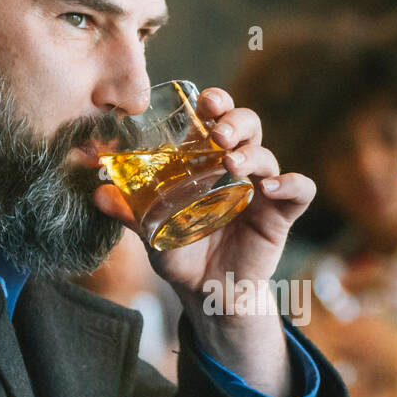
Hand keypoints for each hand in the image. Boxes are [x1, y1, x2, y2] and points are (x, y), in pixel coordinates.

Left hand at [91, 86, 314, 296]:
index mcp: (207, 160)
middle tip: (217, 134)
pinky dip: (291, 183)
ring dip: (253, 153)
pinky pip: (300, 190)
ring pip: (269, 155)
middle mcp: (237, 168)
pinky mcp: (280, 215)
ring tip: (232, 164)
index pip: (217, 118)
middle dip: (235, 121)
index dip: (216, 103)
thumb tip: (96, 193)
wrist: (206, 293)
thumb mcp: (152, 232)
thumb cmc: (182, 254)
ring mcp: (261, 190)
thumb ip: (129, 212)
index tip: (204, 104)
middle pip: (248, 126)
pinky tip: (272, 187)